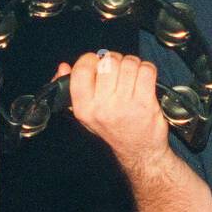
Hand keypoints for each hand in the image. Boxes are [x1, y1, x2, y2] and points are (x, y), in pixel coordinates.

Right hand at [53, 51, 168, 167]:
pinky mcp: (146, 103)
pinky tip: (144, 80)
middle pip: (108, 62)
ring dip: (133, 65)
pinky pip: (146, 70)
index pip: (81, 69)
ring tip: (132, 77)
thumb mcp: (86, 113)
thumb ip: (72, 88)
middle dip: (115, 61)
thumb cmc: (113, 129)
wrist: (138, 151)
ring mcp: (125, 105)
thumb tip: (63, 67)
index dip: (91, 60)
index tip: (97, 63)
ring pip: (128, 63)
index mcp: (84, 108)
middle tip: (118, 72)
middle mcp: (102, 107)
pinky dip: (148, 70)